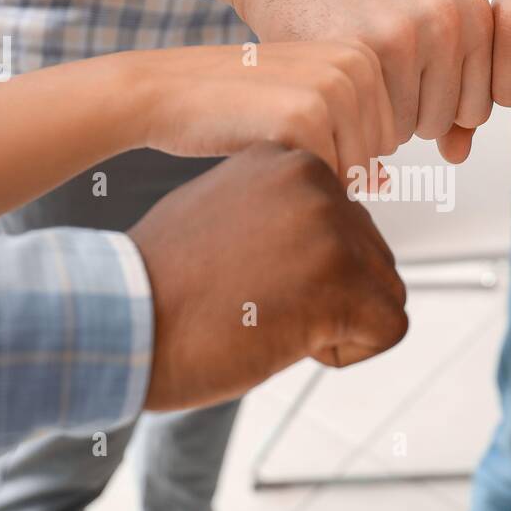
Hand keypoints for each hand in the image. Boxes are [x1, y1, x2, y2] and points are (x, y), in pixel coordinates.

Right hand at [118, 41, 394, 187]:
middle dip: (329, 164)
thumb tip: (386, 180)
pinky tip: (260, 145)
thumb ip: (351, 135)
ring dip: (310, 172)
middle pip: (374, 157)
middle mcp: (356, 64)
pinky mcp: (305, 116)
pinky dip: (291, 179)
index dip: (338, 152)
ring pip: (355, 171)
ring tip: (270, 137)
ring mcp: (333, 87)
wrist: (165, 90)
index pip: (385, 140)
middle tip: (277, 134)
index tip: (293, 125)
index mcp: (362, 55)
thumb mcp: (304, 108)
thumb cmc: (229, 104)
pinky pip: (325, 177)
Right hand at [129, 144, 408, 410]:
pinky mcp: (342, 280)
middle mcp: (318, 181)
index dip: (307, 272)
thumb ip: (284, 214)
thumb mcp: (228, 214)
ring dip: (337, 323)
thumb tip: (330, 238)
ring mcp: (332, 228)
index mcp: (289, 159)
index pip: (346, 226)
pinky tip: (283, 339)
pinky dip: (346, 352)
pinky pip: (390, 328)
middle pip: (373, 258)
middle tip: (255, 305)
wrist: (120, 320)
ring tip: (265, 318)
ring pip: (386, 292)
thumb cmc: (162, 283)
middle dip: (330, 298)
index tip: (248, 278)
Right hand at [229, 0, 493, 163]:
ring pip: (410, 129)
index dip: (435, 104)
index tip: (404, 69)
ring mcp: (406, 35)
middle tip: (374, 69)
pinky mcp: (361, 51)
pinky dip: (355, 117)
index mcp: (474, 13)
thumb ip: (453, 95)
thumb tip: (459, 156)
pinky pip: (374, 125)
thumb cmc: (360, 0)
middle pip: (444, 121)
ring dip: (380, 117)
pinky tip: (338, 80)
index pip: (476, 109)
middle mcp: (448, 21)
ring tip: (358, 71)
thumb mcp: (421, 30)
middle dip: (409, 113)